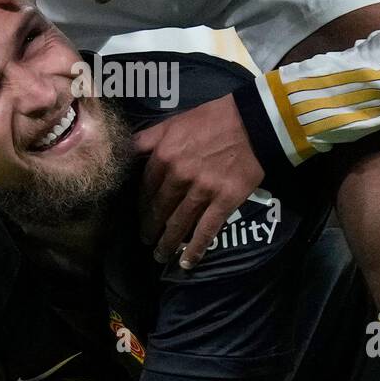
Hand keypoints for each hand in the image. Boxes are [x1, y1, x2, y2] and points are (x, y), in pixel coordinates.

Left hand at [135, 94, 264, 269]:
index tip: (141, 216)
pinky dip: (195, 249)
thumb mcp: (174, 121)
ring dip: (167, 243)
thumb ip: (149, 138)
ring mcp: (203, 190)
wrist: (253, 120)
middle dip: (150, 229)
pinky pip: (207, 230)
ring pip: (179, 223)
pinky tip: (187, 262)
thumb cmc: (212, 118)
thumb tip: (126, 151)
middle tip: (147, 240)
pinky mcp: (225, 200)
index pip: (146, 189)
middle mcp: (179, 175)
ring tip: (160, 255)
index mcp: (164, 155)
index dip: (141, 206)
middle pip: (159, 210)